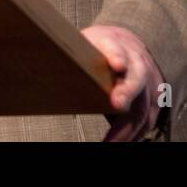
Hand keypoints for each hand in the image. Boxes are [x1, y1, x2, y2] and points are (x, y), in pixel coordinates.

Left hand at [80, 24, 163, 140]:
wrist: (130, 46)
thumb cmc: (98, 50)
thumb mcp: (84, 43)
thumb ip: (71, 53)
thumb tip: (36, 63)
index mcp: (114, 45)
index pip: (116, 47)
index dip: (117, 55)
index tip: (116, 64)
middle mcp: (135, 63)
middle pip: (135, 78)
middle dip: (127, 92)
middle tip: (117, 104)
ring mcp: (145, 83)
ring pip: (144, 103)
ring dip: (130, 125)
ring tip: (111, 142)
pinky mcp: (150, 102)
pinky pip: (146, 120)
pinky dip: (134, 134)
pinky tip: (120, 142)